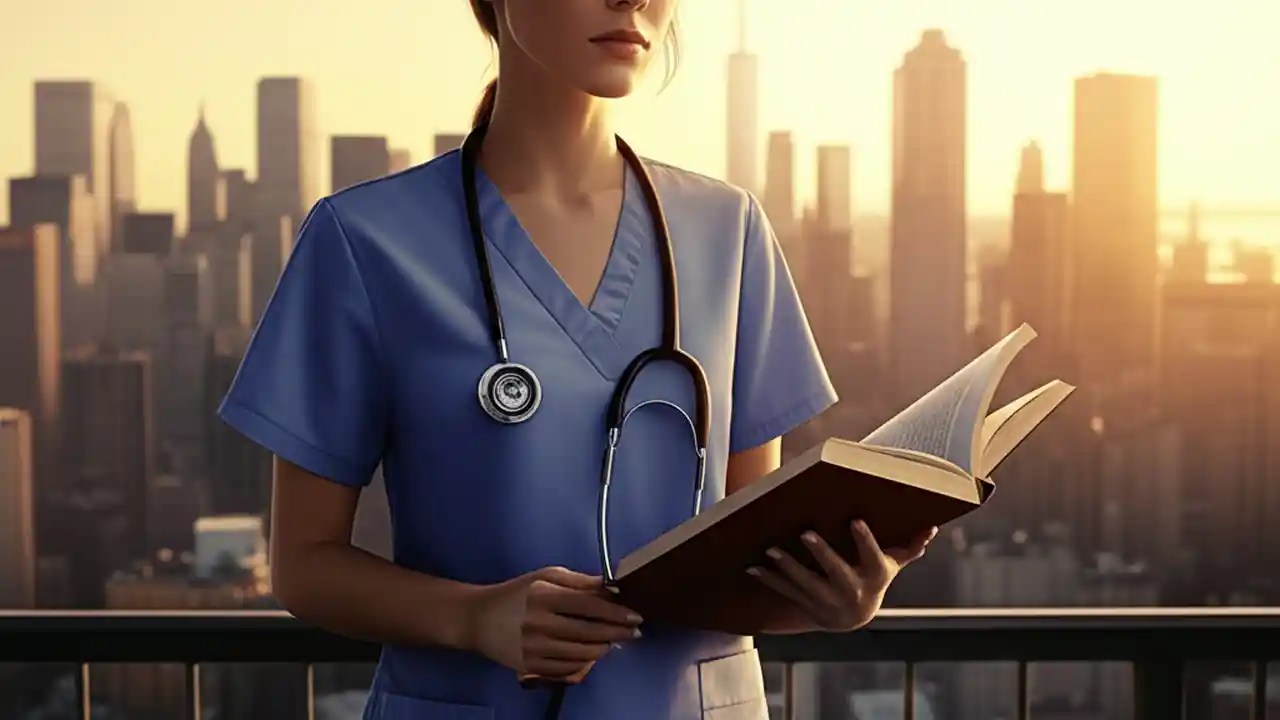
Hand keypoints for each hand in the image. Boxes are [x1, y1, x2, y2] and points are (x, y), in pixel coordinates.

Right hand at [469, 566, 642, 683]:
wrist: (479, 619)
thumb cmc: (518, 593)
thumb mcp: (545, 576)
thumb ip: (579, 581)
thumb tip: (612, 585)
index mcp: (544, 595)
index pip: (589, 606)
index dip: (616, 612)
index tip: (636, 616)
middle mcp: (539, 623)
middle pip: (590, 632)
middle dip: (617, 633)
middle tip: (635, 632)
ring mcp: (535, 648)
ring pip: (583, 653)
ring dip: (604, 648)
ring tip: (613, 641)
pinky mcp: (531, 666)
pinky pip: (569, 668)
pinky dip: (586, 661)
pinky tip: (592, 653)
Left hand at [747, 520, 936, 631]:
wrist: (852, 619)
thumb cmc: (872, 579)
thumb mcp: (891, 566)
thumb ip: (907, 547)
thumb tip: (932, 528)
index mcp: (873, 576)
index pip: (872, 557)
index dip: (864, 540)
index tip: (854, 520)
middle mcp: (851, 591)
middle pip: (836, 572)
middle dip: (821, 554)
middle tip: (805, 533)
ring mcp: (827, 601)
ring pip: (805, 584)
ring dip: (787, 567)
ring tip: (771, 550)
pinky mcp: (806, 605)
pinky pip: (785, 592)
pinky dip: (769, 580)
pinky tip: (753, 566)